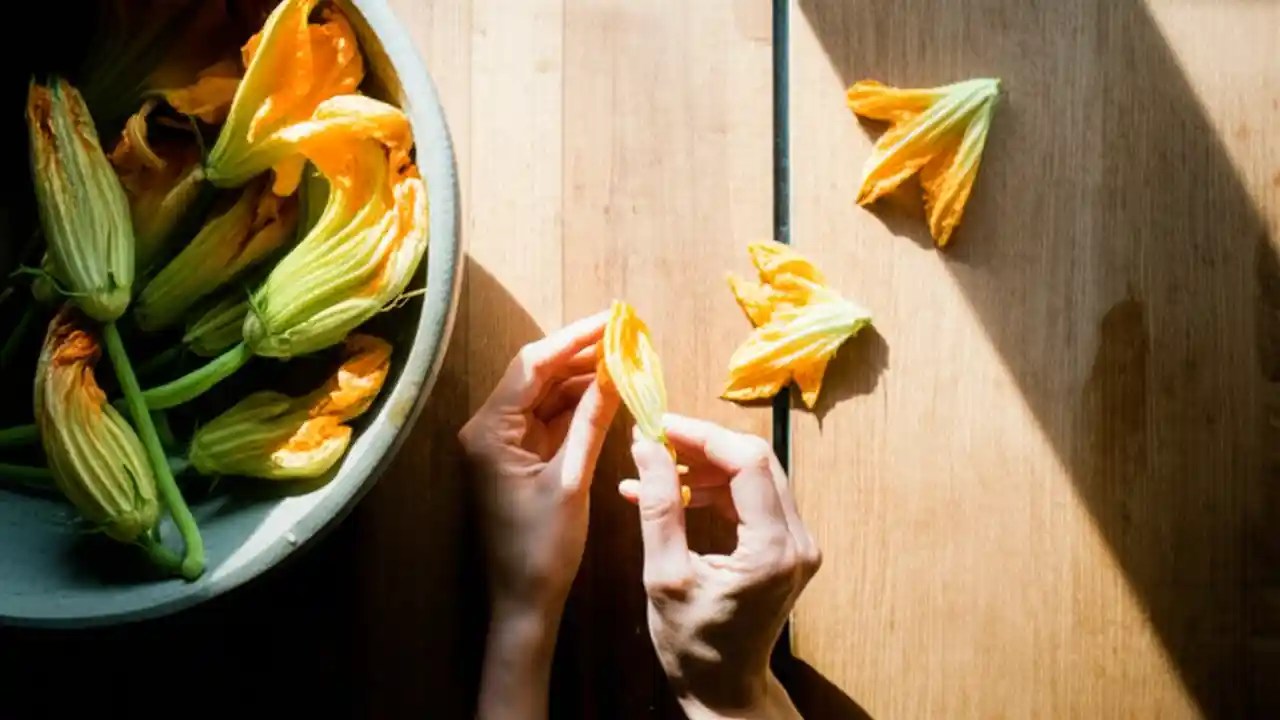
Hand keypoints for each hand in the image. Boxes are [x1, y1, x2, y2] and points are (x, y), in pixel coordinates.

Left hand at [460, 311, 618, 719]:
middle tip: (627, 335)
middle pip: (538, 373)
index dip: (575, 338)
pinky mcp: (519, 455)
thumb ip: (592, 421)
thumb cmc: (542, 548)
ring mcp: (503, 441)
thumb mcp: (572, 480)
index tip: (613, 319)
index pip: (534, 365)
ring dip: (584, 377)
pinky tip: (611, 392)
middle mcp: (488, 428)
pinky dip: (580, 404)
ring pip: (546, 393)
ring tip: (626, 359)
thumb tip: (615, 372)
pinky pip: (550, 417)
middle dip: (582, 353)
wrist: (524, 600)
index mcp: (489, 430)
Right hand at [623, 415, 820, 719]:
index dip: (703, 435)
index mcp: (772, 550)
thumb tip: (646, 445)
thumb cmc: (693, 644)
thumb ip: (658, 505)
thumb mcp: (664, 575)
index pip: (748, 462)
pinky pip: (753, 498)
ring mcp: (799, 543)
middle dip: (703, 444)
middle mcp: (798, 541)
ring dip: (705, 466)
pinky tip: (674, 491)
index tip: (660, 425)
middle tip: (656, 440)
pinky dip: (715, 488)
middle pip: (757, 461)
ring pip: (756, 474)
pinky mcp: (788, 546)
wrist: (725, 688)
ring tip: (655, 470)